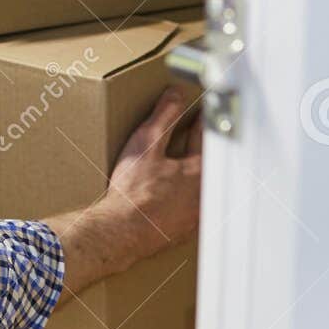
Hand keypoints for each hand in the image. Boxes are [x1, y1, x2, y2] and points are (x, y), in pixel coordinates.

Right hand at [43, 86, 202, 295]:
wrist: (121, 233)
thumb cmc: (134, 192)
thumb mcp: (147, 144)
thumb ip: (164, 115)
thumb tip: (177, 94)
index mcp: (200, 172)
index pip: (206, 140)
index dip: (201, 123)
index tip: (200, 112)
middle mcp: (204, 195)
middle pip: (207, 165)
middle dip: (200, 149)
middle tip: (194, 136)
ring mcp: (195, 216)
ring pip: (201, 189)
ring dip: (194, 176)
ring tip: (184, 165)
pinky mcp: (183, 231)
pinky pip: (191, 209)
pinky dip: (186, 198)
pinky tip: (174, 197)